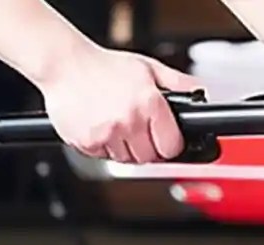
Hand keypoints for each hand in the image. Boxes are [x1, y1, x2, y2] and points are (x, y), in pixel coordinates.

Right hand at [37, 47, 203, 163]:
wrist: (64, 65)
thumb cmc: (103, 66)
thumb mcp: (147, 67)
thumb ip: (177, 82)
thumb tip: (199, 93)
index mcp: (148, 103)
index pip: (171, 146)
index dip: (170, 144)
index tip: (166, 140)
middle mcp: (129, 120)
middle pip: (149, 158)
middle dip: (148, 147)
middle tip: (139, 130)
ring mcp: (107, 134)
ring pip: (126, 160)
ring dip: (125, 148)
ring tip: (117, 124)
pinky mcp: (87, 143)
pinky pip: (102, 157)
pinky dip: (104, 147)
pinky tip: (100, 126)